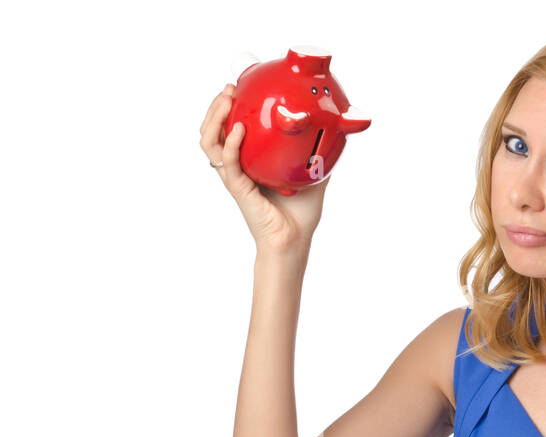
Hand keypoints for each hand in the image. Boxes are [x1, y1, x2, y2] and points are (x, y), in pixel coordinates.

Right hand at [199, 84, 329, 254]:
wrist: (295, 240)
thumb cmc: (301, 214)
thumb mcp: (314, 175)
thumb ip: (320, 154)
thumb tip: (336, 133)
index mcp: (249, 161)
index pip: (230, 129)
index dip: (229, 108)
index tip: (240, 87)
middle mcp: (237, 166)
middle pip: (212, 130)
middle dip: (216, 106)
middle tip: (230, 88)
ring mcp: (234, 177)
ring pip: (210, 143)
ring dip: (214, 118)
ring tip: (227, 100)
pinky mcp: (237, 188)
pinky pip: (228, 162)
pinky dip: (231, 144)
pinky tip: (239, 129)